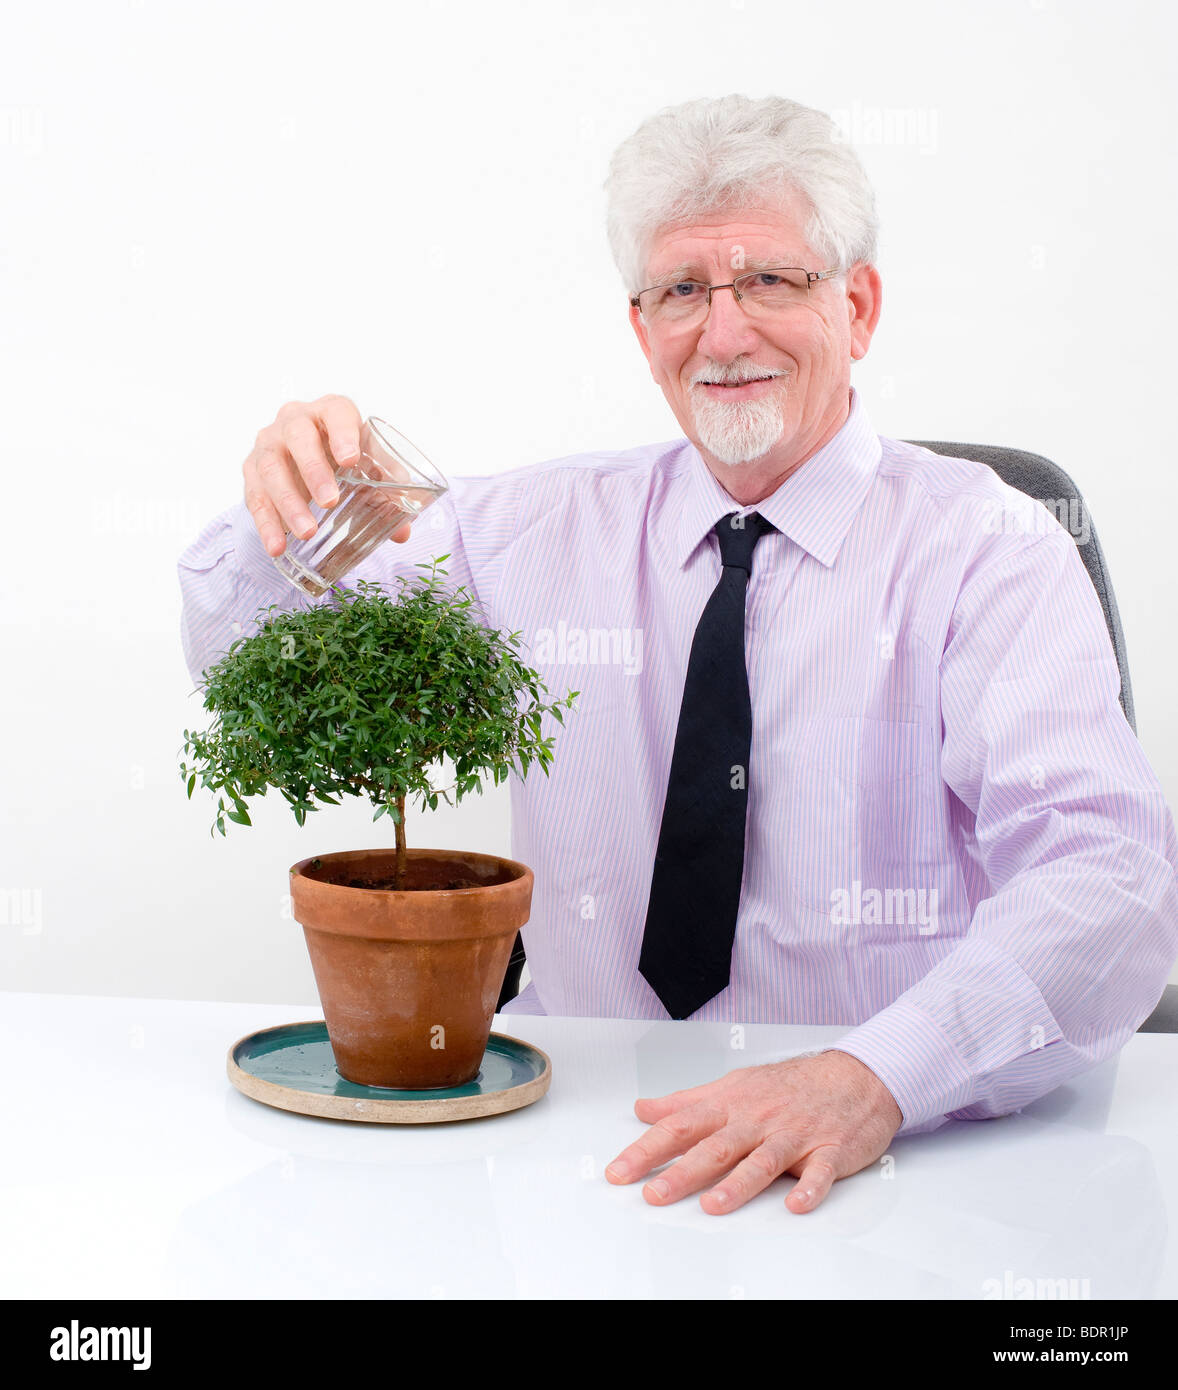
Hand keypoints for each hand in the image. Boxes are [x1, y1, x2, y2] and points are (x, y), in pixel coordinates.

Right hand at [242, 394, 413, 556]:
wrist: (306, 459)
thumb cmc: (344, 458)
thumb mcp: (368, 468)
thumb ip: (387, 493)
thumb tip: (402, 532)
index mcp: (330, 412)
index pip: (336, 412)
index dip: (343, 434)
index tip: (351, 460)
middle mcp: (294, 420)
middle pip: (298, 437)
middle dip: (314, 470)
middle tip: (329, 501)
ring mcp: (269, 443)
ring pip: (272, 468)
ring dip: (289, 502)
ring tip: (307, 532)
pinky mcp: (251, 469)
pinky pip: (255, 496)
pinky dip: (266, 524)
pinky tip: (277, 546)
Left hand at [604, 1049, 901, 1214]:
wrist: (854, 1076)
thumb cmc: (788, 1085)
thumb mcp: (732, 1087)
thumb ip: (686, 1102)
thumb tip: (644, 1109)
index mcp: (730, 1105)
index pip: (680, 1126)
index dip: (647, 1150)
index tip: (619, 1172)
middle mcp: (757, 1120)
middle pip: (715, 1147)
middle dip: (682, 1172)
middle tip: (653, 1194)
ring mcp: (794, 1135)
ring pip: (762, 1161)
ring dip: (738, 1184)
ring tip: (713, 1206)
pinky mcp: (830, 1150)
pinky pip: (820, 1172)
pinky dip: (810, 1187)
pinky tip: (797, 1203)